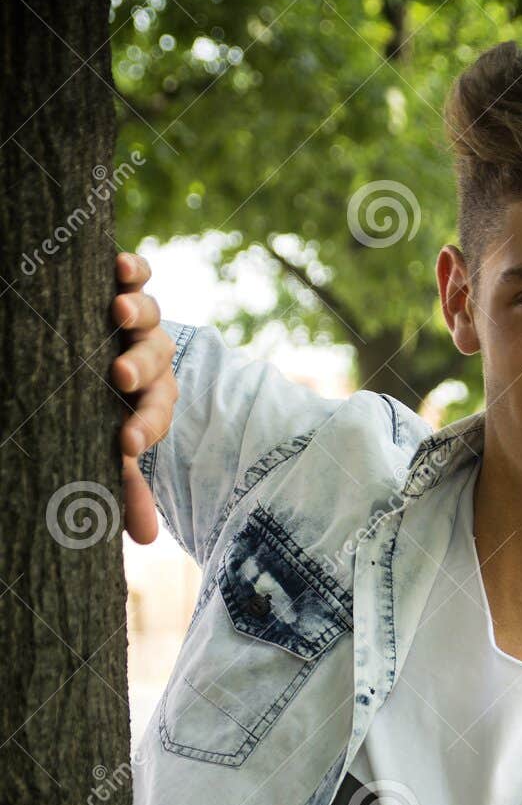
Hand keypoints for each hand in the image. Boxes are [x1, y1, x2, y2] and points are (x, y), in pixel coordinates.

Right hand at [110, 251, 177, 545]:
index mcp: (150, 401)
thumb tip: (147, 538)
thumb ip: (125, 486)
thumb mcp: (105, 444)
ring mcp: (137, 321)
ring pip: (148, 316)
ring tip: (119, 313)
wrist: (84, 349)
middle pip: (155, 363)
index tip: (126, 443)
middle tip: (120, 377)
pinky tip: (121, 267)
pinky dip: (134, 268)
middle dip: (140, 369)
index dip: (144, 428)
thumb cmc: (94, 410)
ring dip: (137, 313)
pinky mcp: (124, 284)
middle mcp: (150, 359)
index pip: (154, 416)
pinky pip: (138, 274)